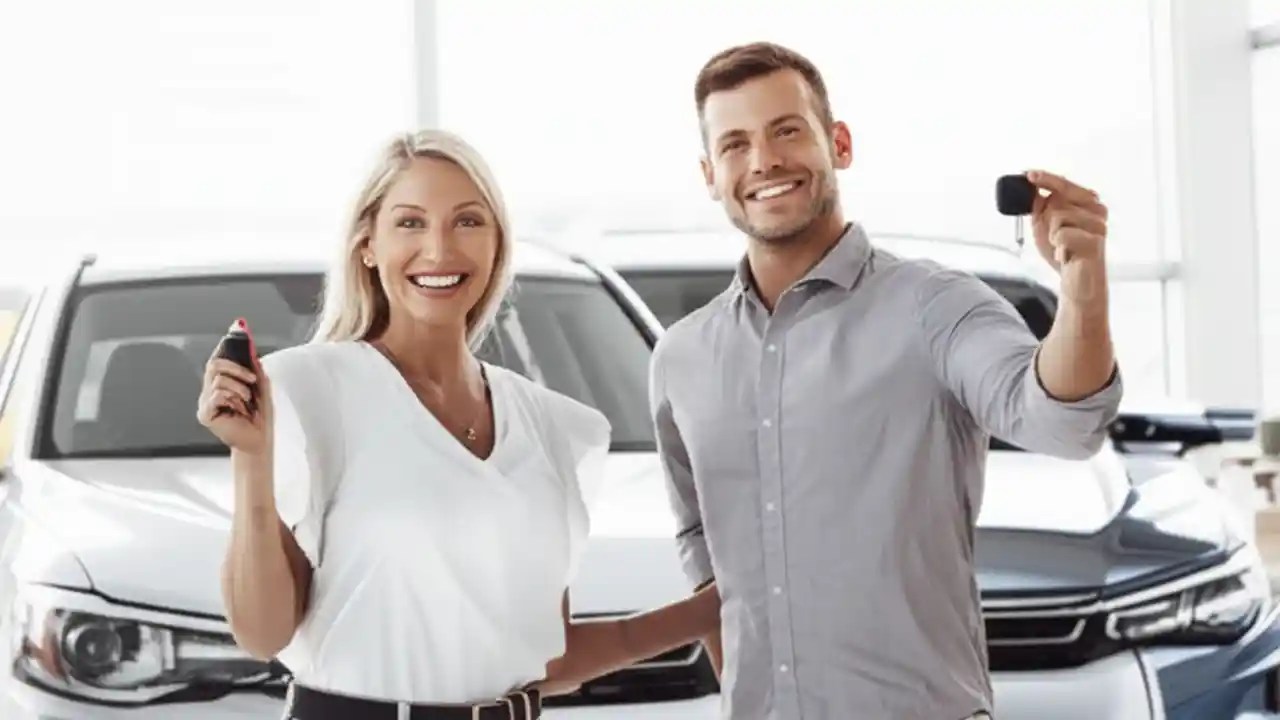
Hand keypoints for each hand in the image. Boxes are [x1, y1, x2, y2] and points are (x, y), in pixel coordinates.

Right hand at [196, 351, 270, 454]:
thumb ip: (254, 369)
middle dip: (235, 366)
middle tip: (251, 376)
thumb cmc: (260, 416)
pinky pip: (216, 394)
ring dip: (239, 386)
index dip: (227, 343)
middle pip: (214, 364)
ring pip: (218, 379)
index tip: (238, 327)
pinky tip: (240, 407)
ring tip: (248, 399)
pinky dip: (232, 397)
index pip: (220, 358)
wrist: (260, 440)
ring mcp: (206, 402)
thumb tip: (251, 348)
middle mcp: (210, 390)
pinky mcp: (205, 414)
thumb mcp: (261, 387)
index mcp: (222, 383)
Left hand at [1027, 170, 1108, 301]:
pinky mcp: (1096, 242)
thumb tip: (1034, 189)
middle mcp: (1097, 209)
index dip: (1046, 178)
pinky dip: (1058, 247)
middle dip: (1048, 215)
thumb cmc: (1063, 252)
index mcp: (1087, 202)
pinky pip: (1062, 235)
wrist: (1076, 282)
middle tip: (1052, 234)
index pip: (1064, 184)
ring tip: (1063, 248)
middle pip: (1059, 197)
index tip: (1029, 174)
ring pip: (1058, 216)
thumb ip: (1040, 207)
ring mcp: (1099, 225)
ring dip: (1053, 235)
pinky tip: (1066, 256)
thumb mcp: (1045, 226)